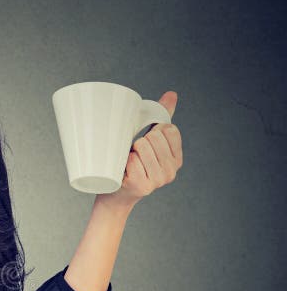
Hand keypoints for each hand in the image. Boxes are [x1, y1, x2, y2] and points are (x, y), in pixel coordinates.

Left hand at [101, 91, 183, 207]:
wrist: (113, 196)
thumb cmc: (129, 165)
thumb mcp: (148, 141)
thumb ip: (161, 118)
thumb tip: (171, 94)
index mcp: (176, 158)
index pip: (169, 130)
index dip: (153, 130)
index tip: (145, 140)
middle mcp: (171, 171)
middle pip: (154, 137)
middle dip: (139, 141)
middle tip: (132, 154)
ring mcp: (158, 180)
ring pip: (143, 146)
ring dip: (129, 151)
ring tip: (127, 162)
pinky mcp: (142, 186)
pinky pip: (132, 160)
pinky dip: (124, 162)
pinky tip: (123, 171)